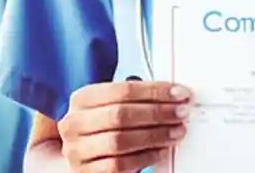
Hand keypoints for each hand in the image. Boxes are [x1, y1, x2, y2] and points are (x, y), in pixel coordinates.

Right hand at [57, 79, 190, 171]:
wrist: (85, 157)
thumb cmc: (103, 129)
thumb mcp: (112, 107)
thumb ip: (136, 100)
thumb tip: (173, 96)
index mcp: (82, 99)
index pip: (122, 90)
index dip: (154, 91)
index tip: (178, 93)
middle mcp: (74, 123)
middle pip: (121, 114)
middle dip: (157, 113)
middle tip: (180, 113)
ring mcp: (77, 150)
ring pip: (120, 140)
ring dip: (155, 135)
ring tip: (176, 132)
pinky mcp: (85, 172)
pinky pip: (119, 166)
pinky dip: (145, 157)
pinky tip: (161, 151)